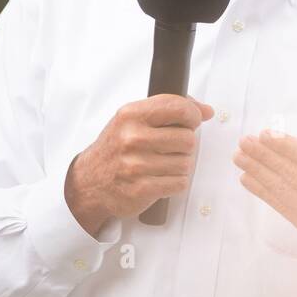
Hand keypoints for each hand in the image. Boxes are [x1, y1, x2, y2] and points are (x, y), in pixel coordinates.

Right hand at [66, 95, 212, 235]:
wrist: (90, 181)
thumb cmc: (117, 148)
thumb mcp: (134, 119)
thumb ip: (168, 109)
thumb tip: (206, 111)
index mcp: (131, 115)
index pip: (178, 107)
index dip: (193, 114)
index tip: (191, 121)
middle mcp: (132, 138)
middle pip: (188, 139)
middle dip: (185, 145)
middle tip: (171, 148)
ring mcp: (136, 165)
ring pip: (186, 163)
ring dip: (180, 165)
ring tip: (162, 164)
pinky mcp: (141, 189)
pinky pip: (180, 183)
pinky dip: (175, 182)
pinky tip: (161, 178)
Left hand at [233, 128, 296, 278]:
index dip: (285, 145)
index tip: (266, 134)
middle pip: (290, 173)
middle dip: (264, 156)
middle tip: (244, 142)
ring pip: (282, 191)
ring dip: (258, 173)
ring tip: (239, 158)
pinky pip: (283, 208)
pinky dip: (264, 194)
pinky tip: (249, 181)